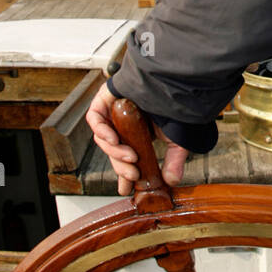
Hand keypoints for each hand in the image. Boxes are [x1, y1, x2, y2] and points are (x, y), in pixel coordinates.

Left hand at [86, 83, 188, 197]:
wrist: (171, 82)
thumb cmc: (174, 104)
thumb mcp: (176, 140)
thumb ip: (173, 161)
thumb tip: (172, 181)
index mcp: (137, 133)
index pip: (125, 157)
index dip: (124, 174)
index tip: (127, 188)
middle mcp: (123, 124)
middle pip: (114, 150)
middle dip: (121, 166)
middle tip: (133, 174)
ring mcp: (112, 112)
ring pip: (104, 138)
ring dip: (114, 151)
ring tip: (130, 156)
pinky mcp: (104, 100)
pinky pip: (95, 119)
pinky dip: (102, 131)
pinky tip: (114, 140)